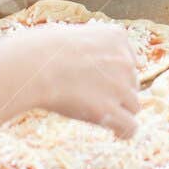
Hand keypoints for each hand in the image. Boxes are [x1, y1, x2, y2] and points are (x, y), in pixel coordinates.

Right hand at [0, 22, 140, 136]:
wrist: (35, 65)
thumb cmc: (42, 50)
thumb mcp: (71, 35)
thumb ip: (86, 48)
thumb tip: (89, 65)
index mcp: (117, 37)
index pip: (130, 61)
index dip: (115, 74)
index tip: (99, 81)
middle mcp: (125, 60)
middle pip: (132, 84)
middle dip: (117, 92)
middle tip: (90, 96)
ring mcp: (120, 86)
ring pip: (134, 106)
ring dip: (120, 111)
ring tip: (99, 114)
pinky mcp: (109, 110)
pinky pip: (130, 126)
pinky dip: (124, 131)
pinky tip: (116, 134)